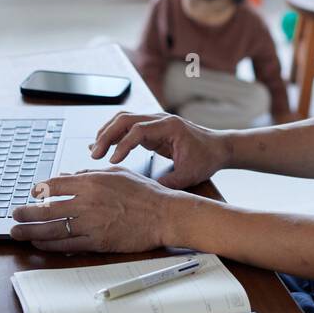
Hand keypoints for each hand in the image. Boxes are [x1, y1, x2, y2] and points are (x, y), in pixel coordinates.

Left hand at [10, 168, 176, 252]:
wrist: (165, 214)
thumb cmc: (145, 193)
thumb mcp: (118, 173)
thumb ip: (91, 175)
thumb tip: (69, 177)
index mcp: (93, 182)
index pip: (56, 184)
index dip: (39, 189)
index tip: (31, 192)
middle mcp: (88, 202)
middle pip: (47, 209)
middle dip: (26, 213)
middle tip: (15, 215)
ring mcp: (92, 224)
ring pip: (53, 229)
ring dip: (31, 232)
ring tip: (17, 232)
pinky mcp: (98, 242)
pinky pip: (67, 245)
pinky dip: (50, 245)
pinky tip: (39, 244)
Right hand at [90, 112, 231, 189]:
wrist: (219, 147)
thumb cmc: (206, 159)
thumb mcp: (189, 175)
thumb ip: (167, 184)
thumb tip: (145, 193)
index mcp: (170, 127)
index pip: (138, 130)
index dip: (123, 144)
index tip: (113, 161)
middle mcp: (160, 120)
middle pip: (126, 119)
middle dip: (107, 135)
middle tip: (95, 155)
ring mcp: (155, 122)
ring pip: (124, 119)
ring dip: (107, 132)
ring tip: (95, 151)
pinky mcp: (153, 129)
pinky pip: (129, 126)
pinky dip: (114, 134)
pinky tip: (104, 146)